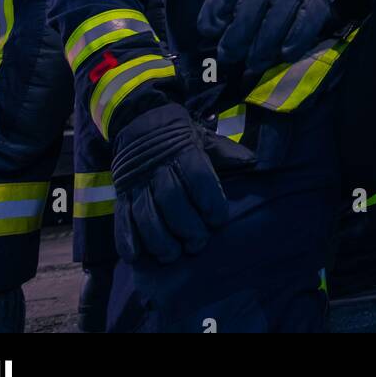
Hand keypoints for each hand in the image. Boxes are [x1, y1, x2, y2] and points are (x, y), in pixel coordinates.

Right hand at [111, 102, 248, 263]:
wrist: (138, 120)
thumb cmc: (179, 135)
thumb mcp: (203, 137)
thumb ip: (226, 153)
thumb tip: (254, 162)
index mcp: (183, 151)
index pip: (198, 178)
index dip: (210, 201)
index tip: (218, 220)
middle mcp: (158, 168)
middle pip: (172, 200)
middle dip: (186, 227)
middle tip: (198, 244)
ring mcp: (136, 182)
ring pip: (145, 214)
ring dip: (158, 239)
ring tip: (171, 255)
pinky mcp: (121, 193)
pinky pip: (121, 217)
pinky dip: (126, 239)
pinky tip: (136, 256)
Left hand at [196, 0, 358, 77]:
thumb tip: (209, 25)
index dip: (217, 7)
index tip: (210, 31)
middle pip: (255, 0)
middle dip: (239, 31)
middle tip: (229, 55)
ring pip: (280, 10)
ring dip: (266, 40)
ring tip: (254, 63)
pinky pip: (310, 16)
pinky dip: (298, 36)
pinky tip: (286, 54)